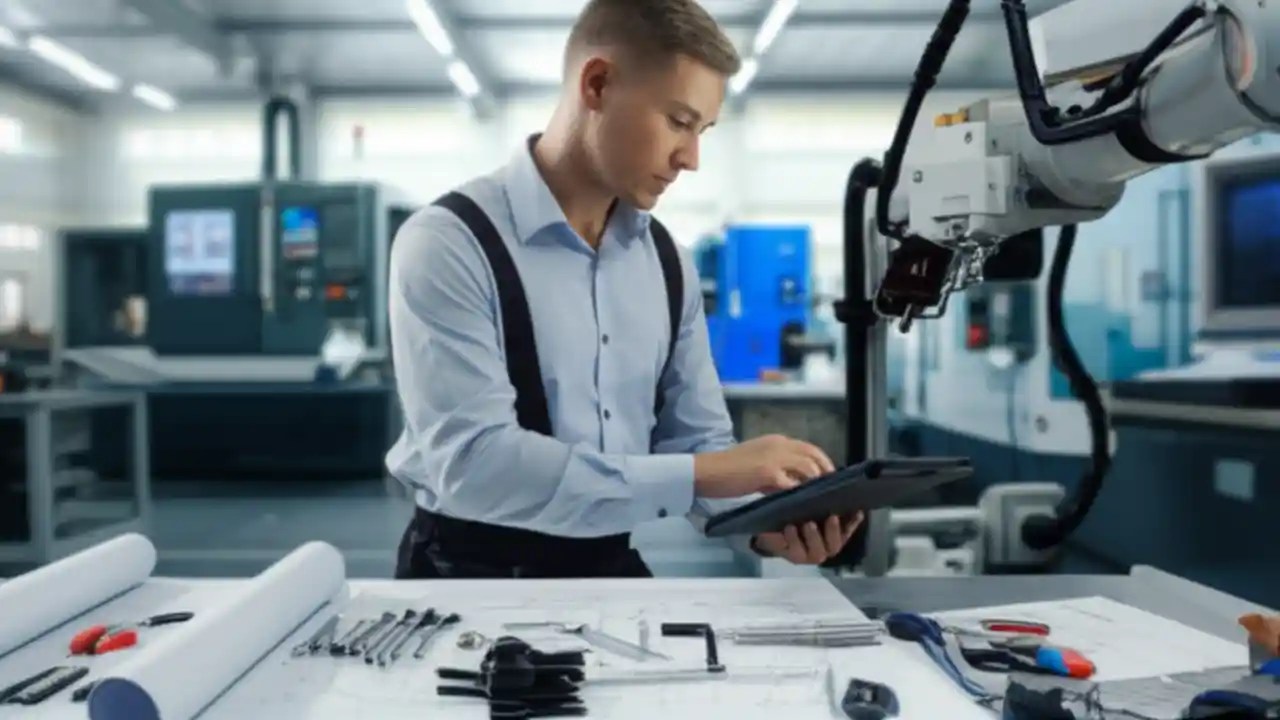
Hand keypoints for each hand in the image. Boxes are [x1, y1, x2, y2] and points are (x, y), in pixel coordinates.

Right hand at [693, 434, 834, 498]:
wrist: (709, 471)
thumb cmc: (729, 469)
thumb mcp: (756, 463)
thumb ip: (776, 470)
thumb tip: (794, 484)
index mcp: (776, 440)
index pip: (808, 447)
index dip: (821, 460)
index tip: (828, 475)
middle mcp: (779, 445)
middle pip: (813, 455)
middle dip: (826, 471)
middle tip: (832, 488)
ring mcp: (774, 458)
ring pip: (808, 469)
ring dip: (816, 484)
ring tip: (821, 498)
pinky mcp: (768, 473)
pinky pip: (793, 485)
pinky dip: (800, 495)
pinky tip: (803, 506)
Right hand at [752, 512, 863, 564]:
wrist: (791, 531)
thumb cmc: (779, 532)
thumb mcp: (771, 534)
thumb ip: (771, 534)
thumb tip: (768, 530)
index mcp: (797, 555)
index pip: (797, 553)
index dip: (794, 542)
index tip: (789, 527)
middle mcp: (815, 554)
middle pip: (818, 552)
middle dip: (814, 538)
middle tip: (809, 523)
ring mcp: (829, 546)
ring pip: (834, 545)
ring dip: (834, 532)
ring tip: (832, 517)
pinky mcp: (841, 536)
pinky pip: (848, 531)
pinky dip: (853, 523)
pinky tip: (857, 512)